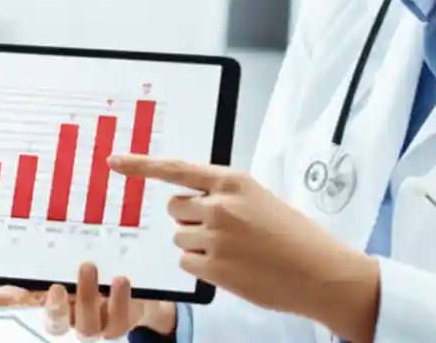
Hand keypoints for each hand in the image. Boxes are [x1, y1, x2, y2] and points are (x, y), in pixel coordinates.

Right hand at [0, 262, 175, 339]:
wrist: (137, 290)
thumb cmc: (95, 280)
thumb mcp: (67, 273)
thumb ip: (35, 284)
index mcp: (56, 305)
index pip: (32, 305)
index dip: (22, 303)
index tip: (9, 290)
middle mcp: (73, 318)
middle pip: (59, 324)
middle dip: (55, 309)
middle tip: (55, 287)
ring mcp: (98, 324)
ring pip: (88, 325)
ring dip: (86, 298)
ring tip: (87, 267)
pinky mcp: (122, 322)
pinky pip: (118, 321)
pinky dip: (119, 301)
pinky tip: (120, 280)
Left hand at [108, 155, 380, 342]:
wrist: (320, 272)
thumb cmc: (292, 235)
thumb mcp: (258, 199)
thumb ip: (223, 194)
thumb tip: (187, 201)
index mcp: (232, 181)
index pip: (175, 169)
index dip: (141, 165)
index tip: (114, 162)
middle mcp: (219, 205)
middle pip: (174, 208)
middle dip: (189, 218)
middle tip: (220, 229)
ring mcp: (215, 237)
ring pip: (180, 238)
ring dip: (198, 244)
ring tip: (235, 250)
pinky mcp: (214, 267)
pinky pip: (187, 262)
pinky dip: (202, 266)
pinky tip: (231, 266)